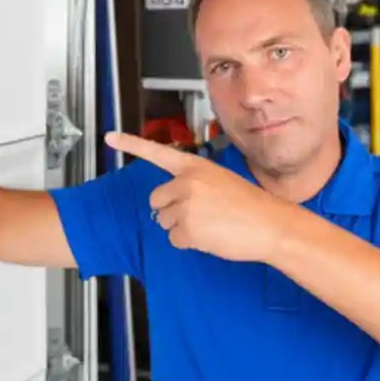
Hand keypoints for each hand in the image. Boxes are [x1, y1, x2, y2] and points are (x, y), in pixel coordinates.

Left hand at [105, 132, 287, 262]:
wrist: (271, 225)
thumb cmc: (249, 206)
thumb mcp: (219, 181)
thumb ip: (193, 184)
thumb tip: (172, 200)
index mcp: (194, 167)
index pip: (156, 152)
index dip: (130, 144)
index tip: (109, 137)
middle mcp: (186, 182)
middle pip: (157, 200)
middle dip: (171, 210)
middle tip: (200, 215)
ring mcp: (185, 206)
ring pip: (165, 222)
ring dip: (183, 228)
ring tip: (212, 225)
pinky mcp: (187, 229)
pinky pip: (175, 240)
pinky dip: (190, 242)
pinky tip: (211, 237)